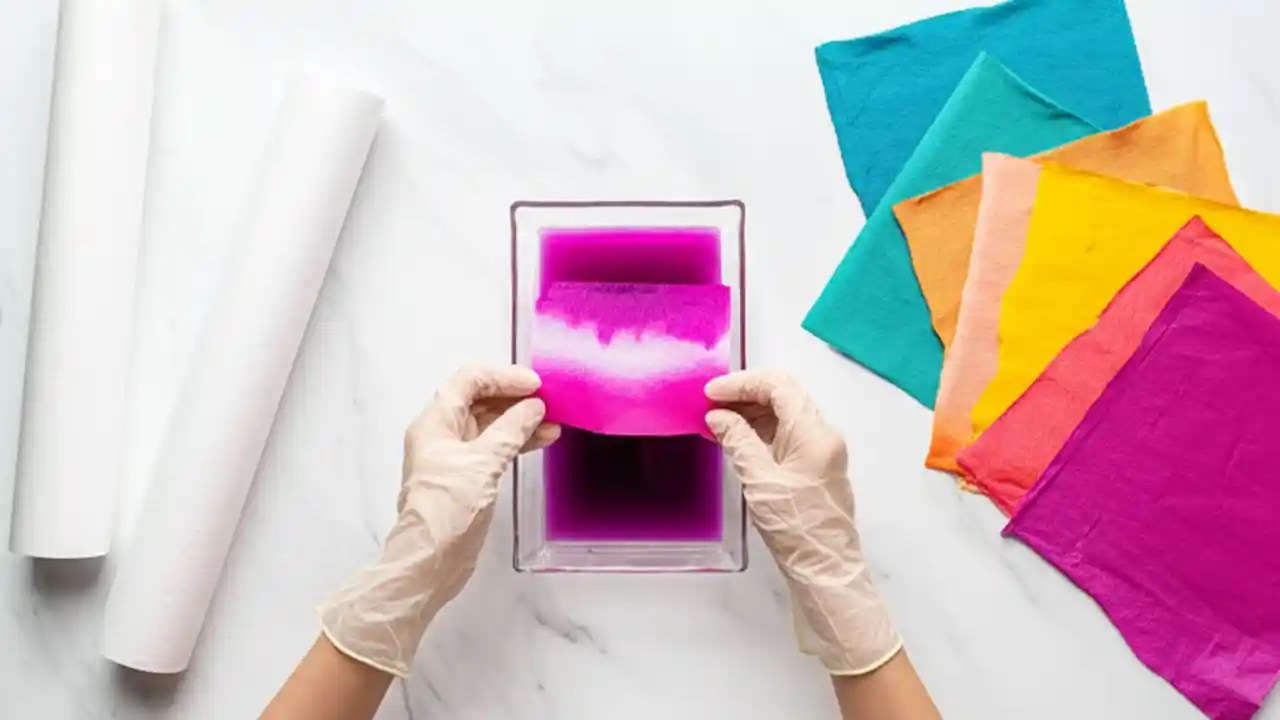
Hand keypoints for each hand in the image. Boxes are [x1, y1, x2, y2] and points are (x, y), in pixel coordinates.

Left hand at [318, 365, 558, 676]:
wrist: (430, 562)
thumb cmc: (448, 510)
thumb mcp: (482, 464)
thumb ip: (510, 431)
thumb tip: (535, 407)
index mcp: (436, 422)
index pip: (469, 380)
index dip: (503, 377)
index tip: (537, 385)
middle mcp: (442, 433)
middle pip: (480, 399)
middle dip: (515, 397)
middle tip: (551, 399)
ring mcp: (455, 455)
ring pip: (491, 424)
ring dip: (521, 420)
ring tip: (555, 421)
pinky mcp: (468, 476)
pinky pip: (495, 446)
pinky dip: (517, 441)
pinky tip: (543, 439)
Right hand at [705, 371, 900, 675]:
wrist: (826, 571)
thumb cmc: (796, 528)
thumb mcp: (760, 482)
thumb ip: (738, 442)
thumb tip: (718, 417)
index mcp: (814, 433)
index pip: (779, 386)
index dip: (743, 383)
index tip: (711, 393)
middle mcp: (822, 436)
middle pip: (783, 397)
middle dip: (744, 396)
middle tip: (708, 405)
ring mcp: (820, 452)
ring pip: (783, 416)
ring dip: (750, 414)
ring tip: (714, 422)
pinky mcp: (814, 467)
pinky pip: (785, 437)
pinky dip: (759, 433)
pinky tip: (733, 440)